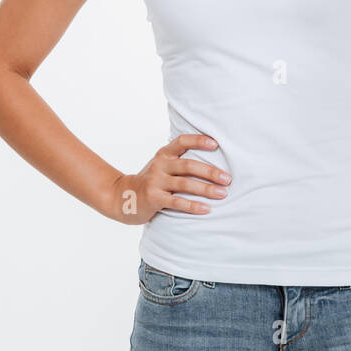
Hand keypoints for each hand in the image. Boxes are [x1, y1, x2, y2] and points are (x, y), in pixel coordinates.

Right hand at [108, 134, 230, 224]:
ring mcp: (155, 182)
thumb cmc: (151, 181)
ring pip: (185, 184)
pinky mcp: (154, 198)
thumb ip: (179, 161)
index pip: (182, 142)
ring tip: (223, 194)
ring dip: (206, 189)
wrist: (123, 197)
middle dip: (211, 172)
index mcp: (164, 154)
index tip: (216, 144)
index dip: (198, 141)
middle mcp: (159, 165)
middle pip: (189, 166)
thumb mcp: (161, 165)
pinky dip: (193, 205)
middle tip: (228, 179)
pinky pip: (177, 202)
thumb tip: (213, 160)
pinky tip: (206, 209)